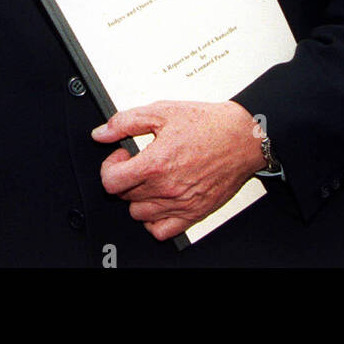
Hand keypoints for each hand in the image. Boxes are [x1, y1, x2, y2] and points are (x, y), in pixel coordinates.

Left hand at [92, 100, 267, 240]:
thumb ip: (125, 122)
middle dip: (125, 177)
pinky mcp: (194, 213)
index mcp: (156, 164)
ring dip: (138, 197)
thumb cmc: (208, 124)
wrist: (243, 137)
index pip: (111, 182)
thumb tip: (101, 133)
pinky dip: (154, 220)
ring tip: (150, 179)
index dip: (110, 166)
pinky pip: (161, 231)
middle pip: (124, 196)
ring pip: (139, 214)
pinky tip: (159, 200)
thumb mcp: (162, 112)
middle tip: (138, 161)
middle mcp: (167, 188)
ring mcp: (180, 204)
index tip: (121, 156)